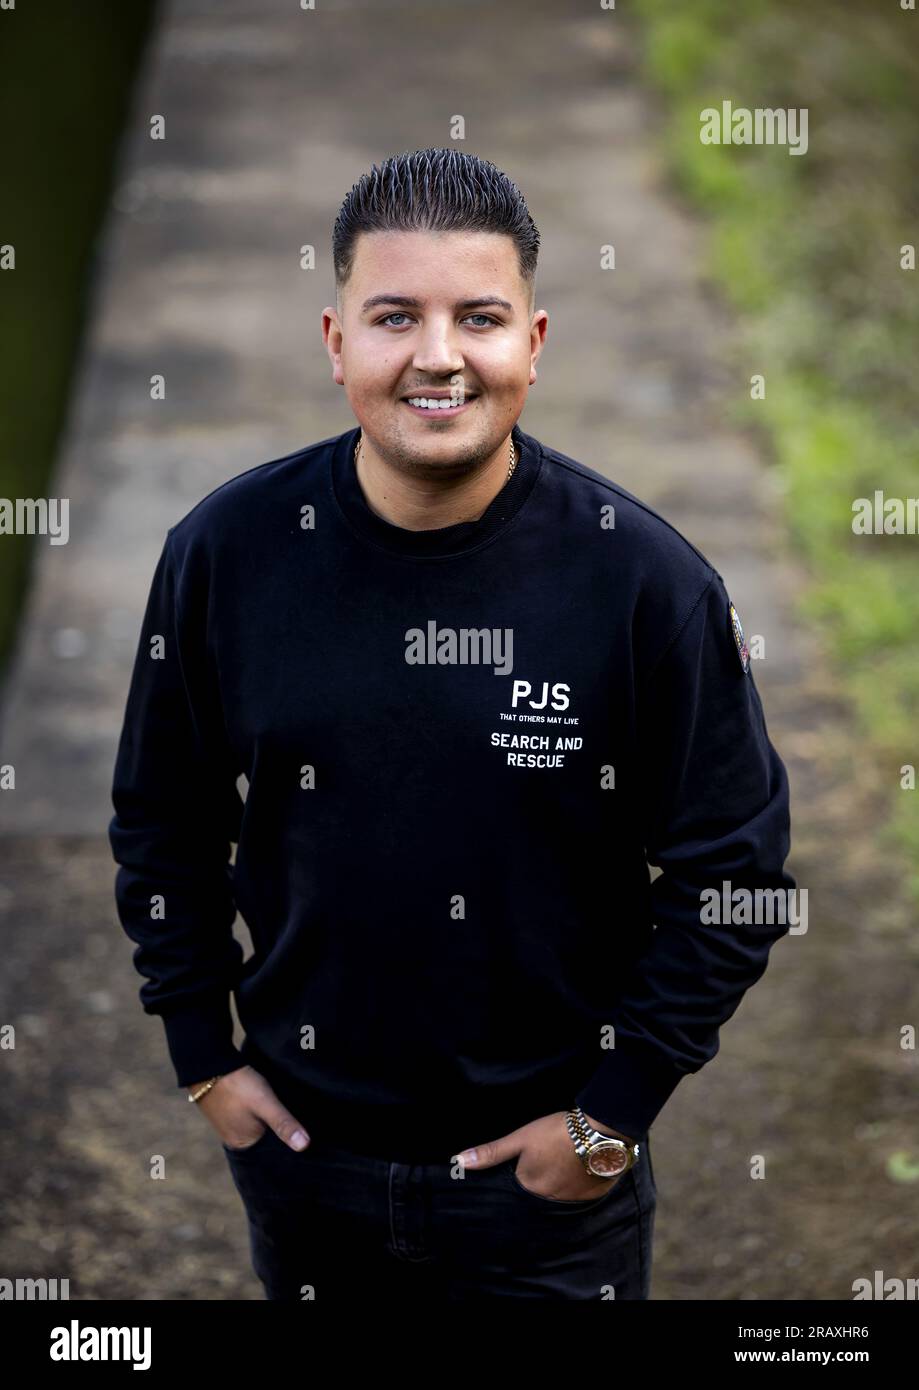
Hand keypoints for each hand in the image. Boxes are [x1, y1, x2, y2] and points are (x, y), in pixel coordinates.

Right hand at [190, 1066, 309, 1152]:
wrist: (208, 1064)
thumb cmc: (237, 1085)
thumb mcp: (265, 1103)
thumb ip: (283, 1123)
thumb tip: (304, 1146)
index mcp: (242, 1144)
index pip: (271, 1152)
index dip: (288, 1145)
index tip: (307, 1139)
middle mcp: (234, 1138)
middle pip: (265, 1140)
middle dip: (280, 1133)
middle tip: (303, 1125)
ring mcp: (229, 1123)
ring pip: (258, 1127)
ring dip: (270, 1121)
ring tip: (291, 1115)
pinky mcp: (227, 1110)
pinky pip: (250, 1117)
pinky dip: (260, 1114)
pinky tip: (270, 1106)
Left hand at [453, 1111, 626, 1200]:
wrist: (600, 1131)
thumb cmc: (556, 1132)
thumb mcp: (520, 1138)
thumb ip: (491, 1153)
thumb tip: (459, 1161)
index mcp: (528, 1187)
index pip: (516, 1191)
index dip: (520, 1178)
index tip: (526, 1168)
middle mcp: (548, 1201)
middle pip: (537, 1197)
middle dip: (538, 1184)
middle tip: (544, 1166)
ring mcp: (571, 1202)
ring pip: (557, 1198)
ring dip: (556, 1188)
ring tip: (559, 1169)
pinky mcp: (590, 1198)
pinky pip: (577, 1198)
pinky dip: (575, 1188)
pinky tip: (576, 1173)